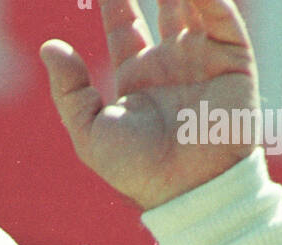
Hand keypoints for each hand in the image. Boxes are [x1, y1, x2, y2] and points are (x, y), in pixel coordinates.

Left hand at [41, 0, 260, 210]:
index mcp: (137, 79)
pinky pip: (220, 12)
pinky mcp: (233, 58)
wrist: (188, 188)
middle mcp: (170, 64)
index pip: (124, 23)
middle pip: (162, 2)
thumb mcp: (90, 134)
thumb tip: (48, 47)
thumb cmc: (137, 171)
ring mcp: (203, 59)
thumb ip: (68, 91)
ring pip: (193, 0)